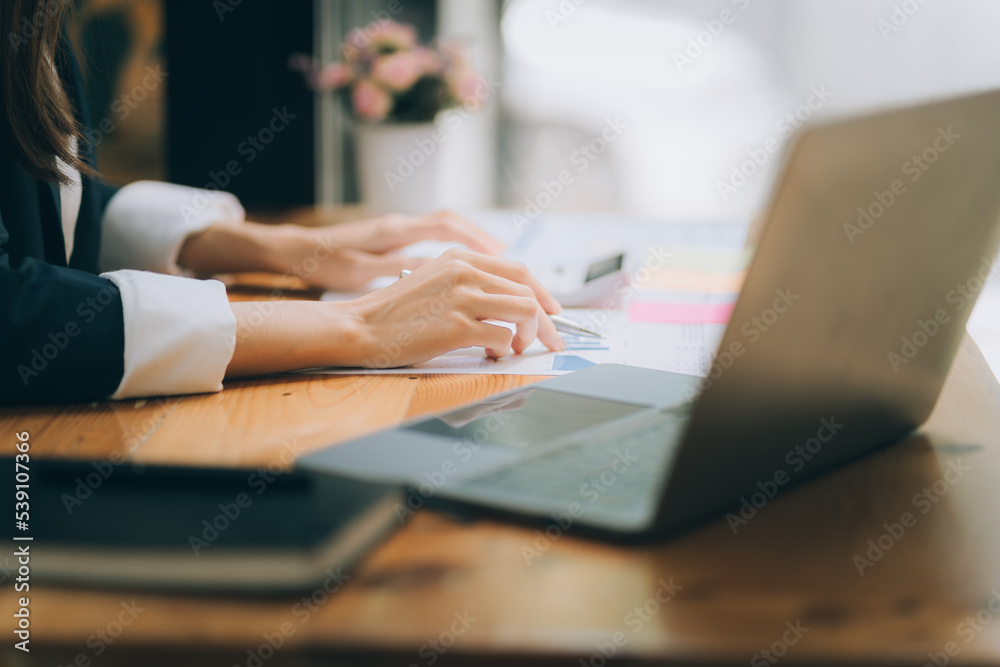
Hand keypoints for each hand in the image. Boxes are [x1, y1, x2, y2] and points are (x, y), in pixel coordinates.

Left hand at [276, 210, 505, 291]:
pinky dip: (457, 252)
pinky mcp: (395, 240)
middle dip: (487, 242)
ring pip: (448, 231)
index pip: (447, 226)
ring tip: (500, 269)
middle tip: (513, 264)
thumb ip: (398, 267)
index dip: (478, 239)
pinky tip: (468, 272)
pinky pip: (436, 241)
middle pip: (456, 224)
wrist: (295, 250)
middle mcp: (402, 225)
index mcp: (395, 230)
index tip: (502, 253)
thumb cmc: (323, 262)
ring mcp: (399, 230)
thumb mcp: (359, 271)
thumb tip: (437, 267)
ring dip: (474, 247)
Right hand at [340, 248, 565, 366]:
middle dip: (546, 321)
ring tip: (512, 349)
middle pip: (528, 292)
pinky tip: (491, 356)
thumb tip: (508, 303)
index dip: (542, 293)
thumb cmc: (394, 313)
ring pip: (524, 312)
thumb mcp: (434, 280)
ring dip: (526, 336)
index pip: (519, 271)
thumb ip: (468, 283)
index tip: (552, 312)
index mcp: (460, 257)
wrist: (360, 326)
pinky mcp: (457, 326)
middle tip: (551, 341)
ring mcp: (461, 297)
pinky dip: (504, 351)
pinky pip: (502, 338)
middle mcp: (464, 271)